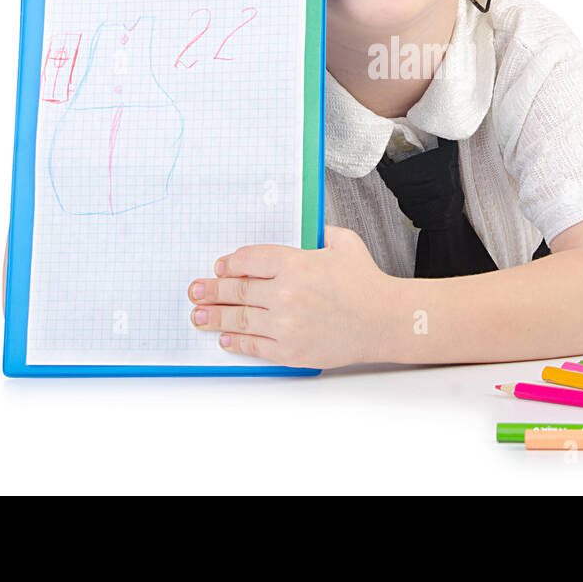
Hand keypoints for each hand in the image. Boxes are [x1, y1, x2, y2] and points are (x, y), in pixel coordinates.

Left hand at [187, 226, 402, 368]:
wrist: (386, 322)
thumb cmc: (367, 283)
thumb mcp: (344, 243)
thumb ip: (318, 233)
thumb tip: (303, 229)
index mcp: (297, 263)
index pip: (248, 260)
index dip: (229, 263)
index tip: (220, 267)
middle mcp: (286, 294)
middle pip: (237, 290)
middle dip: (211, 290)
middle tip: (196, 291)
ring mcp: (286, 326)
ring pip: (239, 319)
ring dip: (214, 317)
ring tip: (197, 315)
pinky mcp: (291, 351)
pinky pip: (254, 346)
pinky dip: (236, 341)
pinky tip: (225, 337)